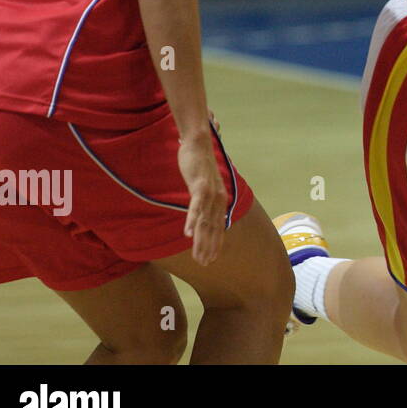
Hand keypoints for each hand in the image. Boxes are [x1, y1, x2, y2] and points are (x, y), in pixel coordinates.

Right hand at [178, 131, 226, 264]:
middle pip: (213, 228)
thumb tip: (202, 210)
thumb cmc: (199, 164)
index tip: (212, 258)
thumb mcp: (204, 184)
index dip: (216, 243)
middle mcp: (218, 198)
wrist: (199, 143)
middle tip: (205, 264)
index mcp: (219, 199)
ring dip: (201, 240)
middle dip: (209, 247)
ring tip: (198, 256)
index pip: (219, 226)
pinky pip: (195, 207)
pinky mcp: (199, 185)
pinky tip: (187, 234)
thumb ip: (204, 198)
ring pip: (205, 221)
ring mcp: (209, 192)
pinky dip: (192, 221)